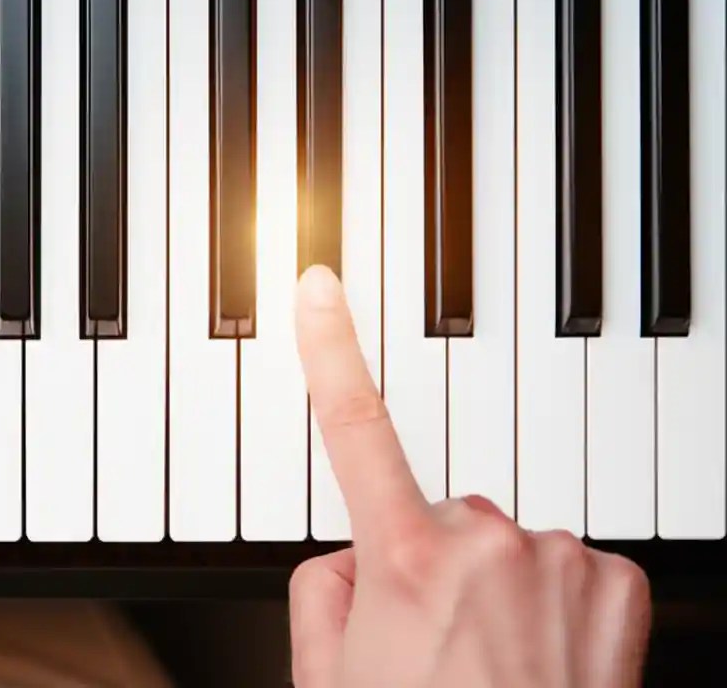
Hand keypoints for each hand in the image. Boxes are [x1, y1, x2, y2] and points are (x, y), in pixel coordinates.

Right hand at [287, 266, 651, 687]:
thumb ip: (318, 595)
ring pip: (503, 543)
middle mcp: (484, 542)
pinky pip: (564, 562)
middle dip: (427, 562)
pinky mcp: (615, 582)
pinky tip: (541, 659)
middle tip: (428, 646)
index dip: (331, 350)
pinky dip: (552, 601)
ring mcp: (557, 558)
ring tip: (491, 666)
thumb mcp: (325, 681)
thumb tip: (345, 556)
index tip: (320, 286)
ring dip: (494, 588)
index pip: (354, 430)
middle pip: (437, 516)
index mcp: (401, 560)